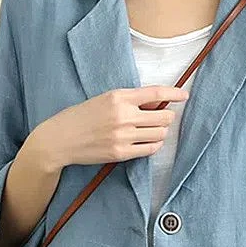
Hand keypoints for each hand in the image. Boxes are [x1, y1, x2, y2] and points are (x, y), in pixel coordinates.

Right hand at [38, 85, 188, 169]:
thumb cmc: (82, 116)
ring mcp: (123, 136)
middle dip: (167, 117)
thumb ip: (130, 100)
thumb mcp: (104, 99)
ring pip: (160, 133)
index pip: (156, 93)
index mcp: (119, 97)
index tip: (184, 95)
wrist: (61, 139)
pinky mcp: (121, 153)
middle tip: (162, 117)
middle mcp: (123, 115)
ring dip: (161, 131)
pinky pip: (150, 149)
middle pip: (164, 116)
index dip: (174, 93)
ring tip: (152, 130)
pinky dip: (154, 144)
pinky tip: (149, 142)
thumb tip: (157, 103)